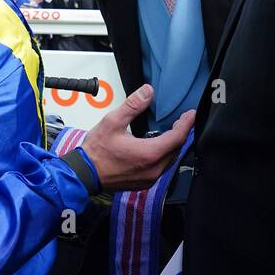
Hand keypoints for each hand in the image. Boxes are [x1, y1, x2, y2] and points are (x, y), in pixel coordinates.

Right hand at [79, 85, 194, 190]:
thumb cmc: (96, 151)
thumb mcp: (113, 122)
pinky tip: (159, 147)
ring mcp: (149, 179)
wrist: (84, 174)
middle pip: (176, 149)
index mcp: (149, 153)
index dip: (186, 124)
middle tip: (182, 120)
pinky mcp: (144, 183)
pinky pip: (161, 168)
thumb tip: (148, 91)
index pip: (177, 137)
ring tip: (173, 131)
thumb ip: (133, 105)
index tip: (190, 114)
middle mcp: (153, 169)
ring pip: (170, 160)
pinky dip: (164, 156)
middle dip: (181, 133)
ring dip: (173, 146)